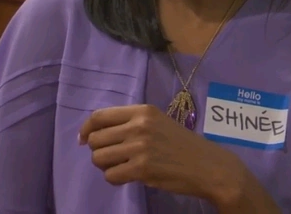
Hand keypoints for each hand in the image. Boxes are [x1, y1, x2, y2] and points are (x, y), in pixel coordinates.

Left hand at [79, 105, 248, 203]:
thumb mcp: (158, 123)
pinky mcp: (142, 169)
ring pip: (99, 158)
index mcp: (142, 111)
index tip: (83, 140)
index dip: (86, 129)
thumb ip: (131, 123)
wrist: (207, 165)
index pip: (100, 116)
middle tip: (111, 158)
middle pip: (96, 139)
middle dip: (98, 151)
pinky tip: (127, 177)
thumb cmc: (182, 144)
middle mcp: (139, 125)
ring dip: (105, 166)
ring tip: (120, 168)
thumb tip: (96, 134)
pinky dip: (115, 179)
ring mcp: (140, 147)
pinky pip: (111, 176)